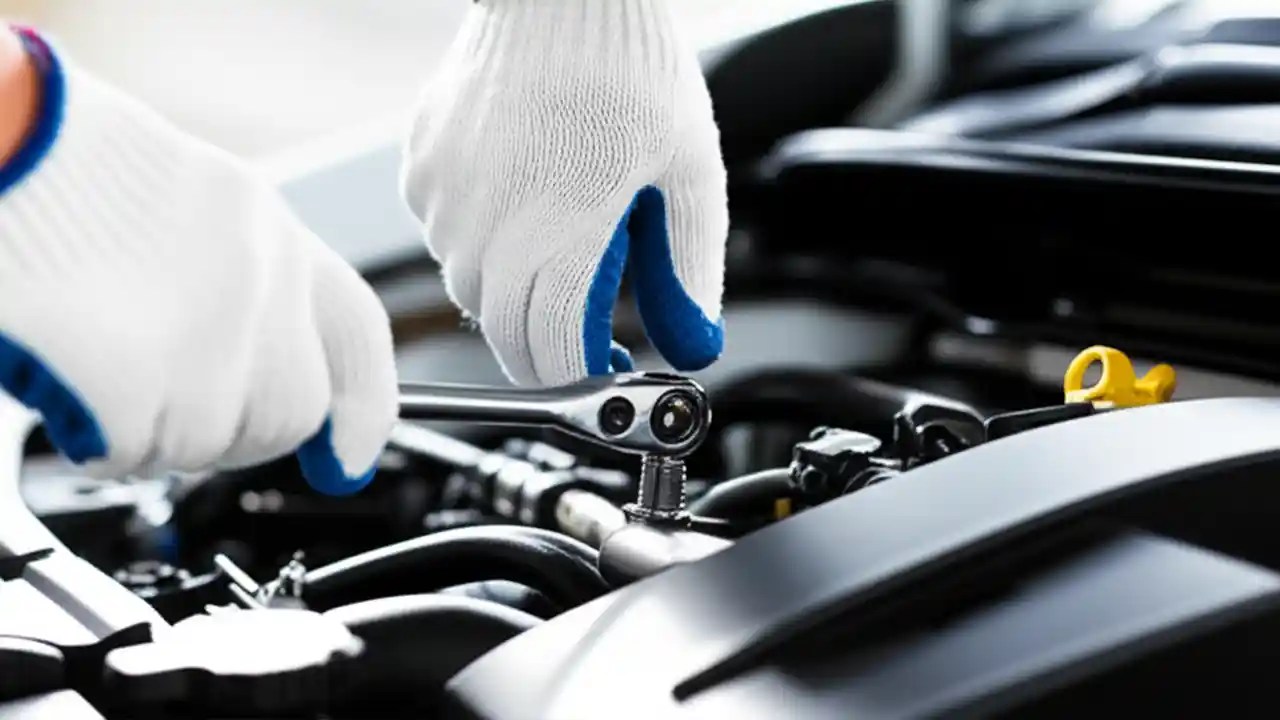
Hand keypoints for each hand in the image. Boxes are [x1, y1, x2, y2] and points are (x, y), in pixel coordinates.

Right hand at [0, 32, 396, 493]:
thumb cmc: (54, 170)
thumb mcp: (175, 201)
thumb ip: (237, 281)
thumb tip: (281, 382)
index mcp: (264, 224)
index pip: (355, 331)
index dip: (364, 407)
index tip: (350, 457)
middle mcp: (257, 277)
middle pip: (289, 412)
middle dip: (234, 431)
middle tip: (160, 403)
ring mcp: (206, 330)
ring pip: (210, 442)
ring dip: (153, 432)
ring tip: (92, 365)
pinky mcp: (138, 379)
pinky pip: (132, 453)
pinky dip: (94, 436)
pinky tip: (62, 377)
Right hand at [401, 0, 727, 385]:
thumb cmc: (629, 68)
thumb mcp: (688, 173)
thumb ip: (687, 272)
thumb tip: (692, 345)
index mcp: (559, 234)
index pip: (551, 356)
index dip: (585, 374)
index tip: (611, 359)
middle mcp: (486, 229)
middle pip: (506, 335)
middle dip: (550, 341)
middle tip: (591, 311)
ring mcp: (444, 201)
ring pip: (472, 288)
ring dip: (517, 287)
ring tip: (564, 229)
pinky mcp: (420, 172)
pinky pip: (448, 237)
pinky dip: (484, 237)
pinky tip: (523, 190)